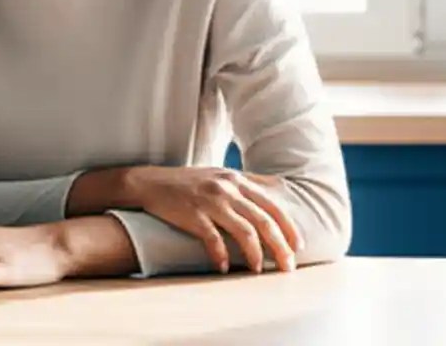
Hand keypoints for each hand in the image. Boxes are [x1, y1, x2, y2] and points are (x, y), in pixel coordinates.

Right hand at [128, 166, 301, 273]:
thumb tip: (278, 185)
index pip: (272, 206)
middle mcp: (227, 189)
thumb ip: (247, 181)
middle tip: (288, 267)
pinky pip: (213, 239)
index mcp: (237, 180)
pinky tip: (224, 268)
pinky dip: (221, 256)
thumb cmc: (187, 182)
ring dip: (255, 255)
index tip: (297, 247)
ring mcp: (210, 202)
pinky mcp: (192, 214)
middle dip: (280, 247)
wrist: (149, 182)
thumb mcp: (220, 175)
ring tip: (258, 270)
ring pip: (244, 232)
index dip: (288, 228)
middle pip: (264, 221)